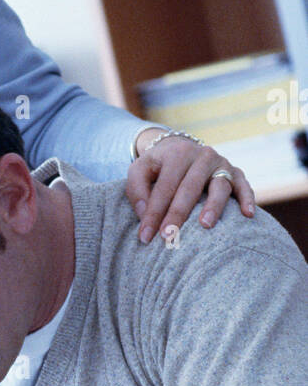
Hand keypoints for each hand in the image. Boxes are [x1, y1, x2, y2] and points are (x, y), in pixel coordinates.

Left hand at [128, 128, 255, 242]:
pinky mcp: (236, 172)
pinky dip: (247, 199)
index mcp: (176, 153)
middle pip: (190, 188)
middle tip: (169, 236)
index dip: (154, 213)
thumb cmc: (157, 167)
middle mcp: (201, 156)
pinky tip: (247, 215)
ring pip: (219, 186)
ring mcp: (221, 163)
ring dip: (213, 206)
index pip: (164, 187)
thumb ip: (136, 190)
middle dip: (178, 214)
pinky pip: (244, 186)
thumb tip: (145, 214)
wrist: (179, 148)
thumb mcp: (139, 170)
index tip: (145, 237)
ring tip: (205, 225)